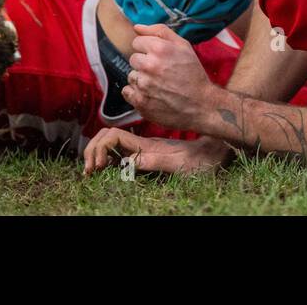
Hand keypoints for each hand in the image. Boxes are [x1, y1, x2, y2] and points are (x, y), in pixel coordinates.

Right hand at [83, 128, 230, 175]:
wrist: (219, 154)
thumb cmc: (203, 161)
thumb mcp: (179, 164)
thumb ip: (154, 162)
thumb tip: (127, 163)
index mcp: (148, 146)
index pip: (113, 137)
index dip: (99, 148)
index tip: (95, 166)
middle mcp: (143, 145)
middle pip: (108, 137)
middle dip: (93, 150)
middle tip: (88, 170)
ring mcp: (145, 149)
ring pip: (113, 142)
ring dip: (98, 152)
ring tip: (92, 170)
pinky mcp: (150, 155)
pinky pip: (122, 152)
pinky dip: (109, 157)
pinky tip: (106, 168)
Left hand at [124, 23, 217, 130]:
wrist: (201, 105)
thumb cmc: (193, 74)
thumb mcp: (183, 46)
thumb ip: (159, 31)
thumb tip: (136, 27)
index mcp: (159, 48)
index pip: (136, 42)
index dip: (148, 49)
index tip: (159, 57)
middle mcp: (149, 65)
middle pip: (133, 59)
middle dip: (144, 64)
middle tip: (161, 72)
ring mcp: (143, 85)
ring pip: (131, 76)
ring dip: (141, 79)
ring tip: (158, 84)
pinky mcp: (140, 102)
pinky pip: (127, 91)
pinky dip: (137, 93)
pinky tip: (151, 94)